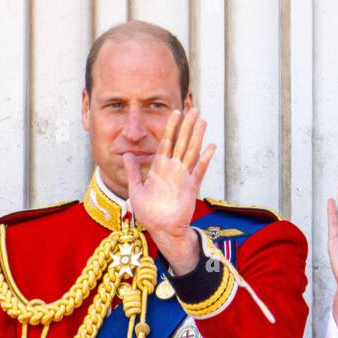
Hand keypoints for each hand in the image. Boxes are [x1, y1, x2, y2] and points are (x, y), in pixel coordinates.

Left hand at [127, 107, 215, 272]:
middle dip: (187, 125)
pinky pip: (199, 170)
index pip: (166, 142)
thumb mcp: (136, 189)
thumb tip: (126, 154)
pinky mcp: (191, 187)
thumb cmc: (148, 213)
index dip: (171, 127)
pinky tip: (211, 147)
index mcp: (160, 168)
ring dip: (197, 136)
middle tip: (193, 108)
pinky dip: (205, 159)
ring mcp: (183, 176)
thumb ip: (133, 171)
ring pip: (191, 151)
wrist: (161, 229)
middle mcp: (173, 169)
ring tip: (202, 121)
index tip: (175, 112)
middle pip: (181, 142)